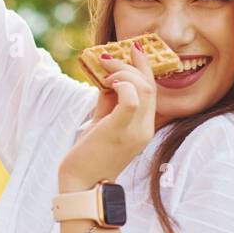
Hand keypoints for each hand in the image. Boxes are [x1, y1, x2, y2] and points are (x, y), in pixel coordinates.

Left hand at [60, 39, 157, 187]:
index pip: (152, 90)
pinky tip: (107, 83)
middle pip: (149, 86)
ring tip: (105, 73)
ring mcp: (136, 131)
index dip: (145, 67)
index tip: (135, 48)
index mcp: (144, 127)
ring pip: (143, 88)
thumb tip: (107, 77)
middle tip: (109, 56)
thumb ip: (109, 100)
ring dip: (123, 73)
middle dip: (131, 65)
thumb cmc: (89, 154)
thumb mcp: (102, 121)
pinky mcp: (121, 131)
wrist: (81, 184)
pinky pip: (131, 99)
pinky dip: (122, 84)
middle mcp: (145, 129)